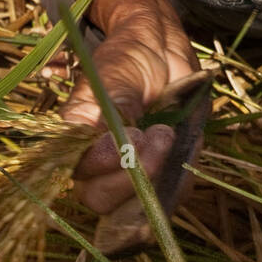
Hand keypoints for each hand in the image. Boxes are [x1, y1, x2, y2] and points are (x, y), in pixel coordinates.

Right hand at [61, 0, 200, 249]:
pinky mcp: (159, 178)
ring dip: (157, 178)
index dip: (102, 165)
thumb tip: (112, 142)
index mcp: (76, 141)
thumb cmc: (130, 59)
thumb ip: (111, 110)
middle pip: (100, 200)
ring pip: (133, 209)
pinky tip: (185, 144)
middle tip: (160, 134)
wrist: (163, 53)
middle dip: (132, 176)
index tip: (131, 136)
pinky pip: (167, 198)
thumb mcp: (115, 77)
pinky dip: (180, 178)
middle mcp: (96, 166)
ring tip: (169, 132)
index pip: (78, 172)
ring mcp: (129, 175)